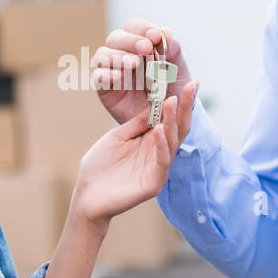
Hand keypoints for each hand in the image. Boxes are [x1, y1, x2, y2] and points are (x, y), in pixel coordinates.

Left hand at [70, 81, 200, 224]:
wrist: (86, 195)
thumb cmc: (100, 166)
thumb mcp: (117, 137)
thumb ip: (137, 123)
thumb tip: (155, 103)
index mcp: (151, 142)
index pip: (171, 119)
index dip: (180, 102)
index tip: (191, 82)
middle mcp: (159, 154)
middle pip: (178, 128)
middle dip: (184, 107)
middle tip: (190, 86)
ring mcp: (158, 169)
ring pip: (171, 142)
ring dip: (172, 122)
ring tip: (171, 102)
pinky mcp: (153, 184)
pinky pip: (161, 162)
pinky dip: (161, 146)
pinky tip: (160, 131)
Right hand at [92, 18, 194, 124]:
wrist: (168, 118)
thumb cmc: (172, 90)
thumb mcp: (178, 69)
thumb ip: (173, 49)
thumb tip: (165, 31)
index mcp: (139, 44)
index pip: (134, 27)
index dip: (142, 29)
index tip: (156, 36)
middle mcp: (122, 54)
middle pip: (115, 37)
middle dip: (130, 41)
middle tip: (146, 48)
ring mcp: (112, 71)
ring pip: (103, 55)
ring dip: (117, 56)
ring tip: (133, 64)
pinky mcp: (105, 89)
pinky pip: (98, 77)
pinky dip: (106, 75)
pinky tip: (120, 77)